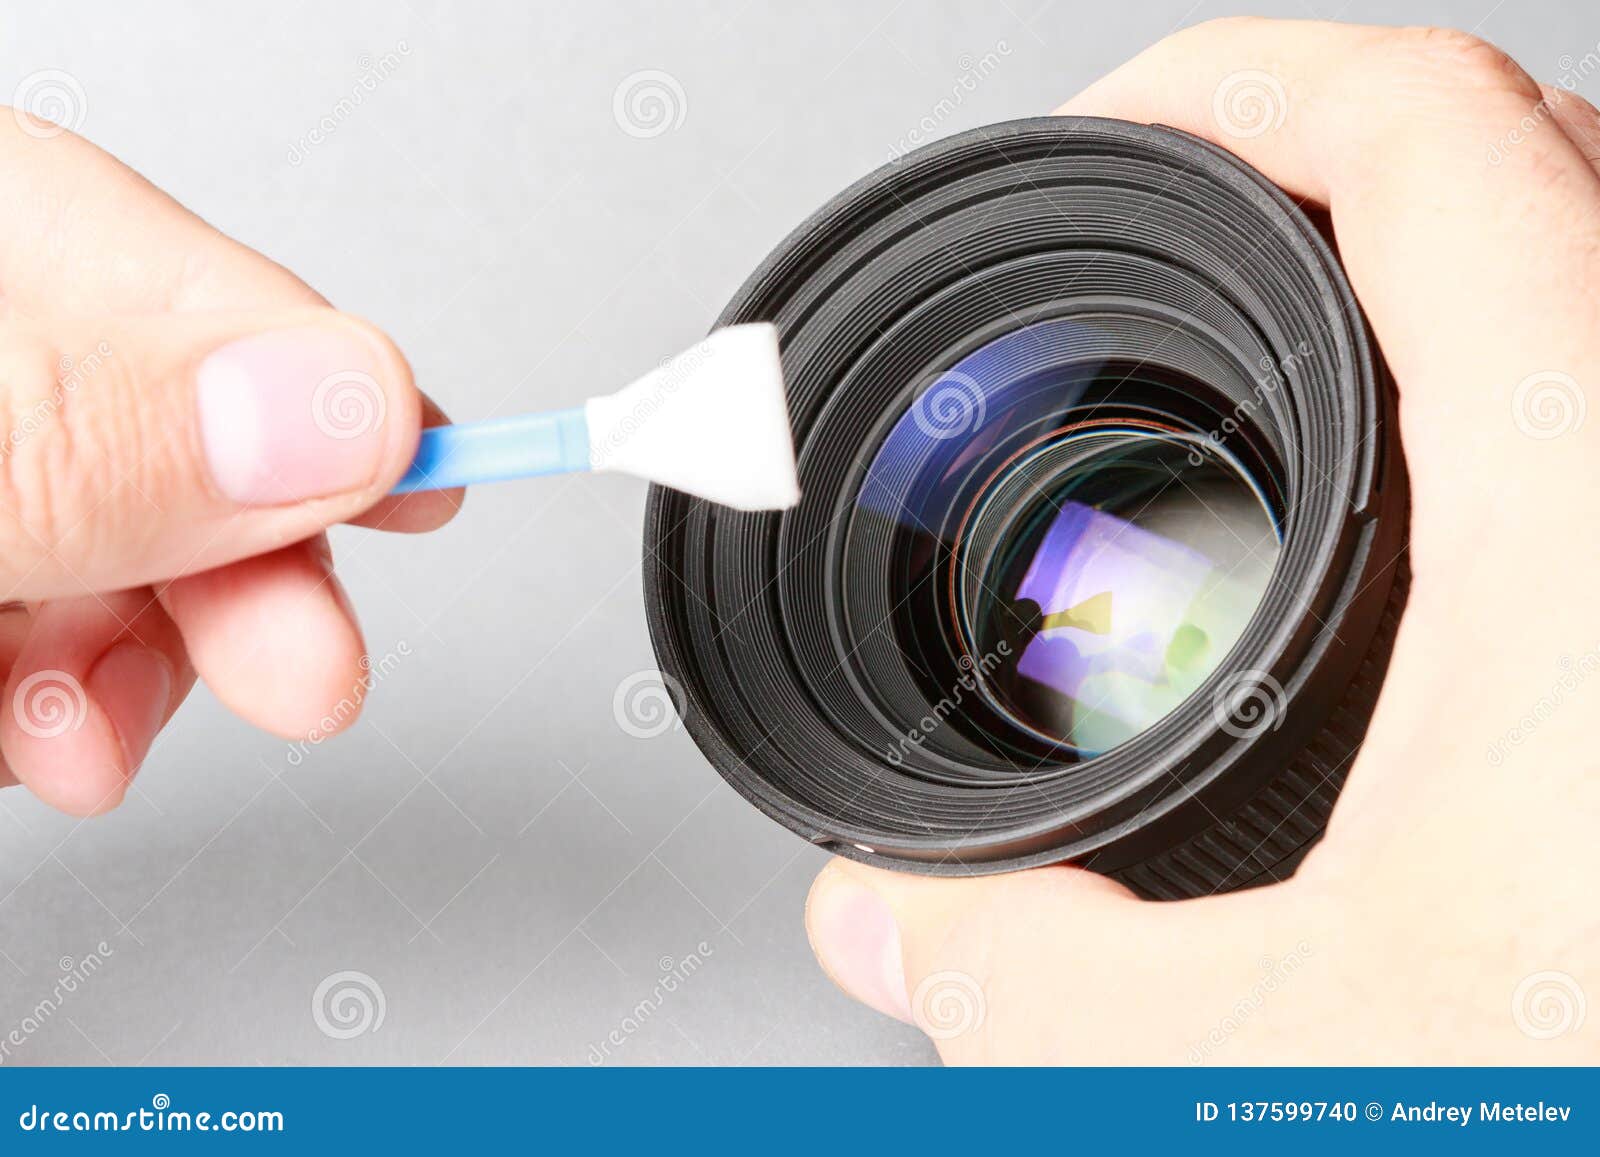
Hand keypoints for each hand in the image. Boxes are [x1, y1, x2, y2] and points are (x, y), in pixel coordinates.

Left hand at [0, 114, 460, 814]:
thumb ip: (123, 429)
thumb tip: (347, 411)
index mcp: (11, 237)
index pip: (232, 304)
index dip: (358, 408)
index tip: (446, 488)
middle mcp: (0, 325)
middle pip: (180, 439)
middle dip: (249, 580)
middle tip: (306, 675)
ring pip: (111, 539)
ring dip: (139, 661)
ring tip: (94, 736)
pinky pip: (32, 599)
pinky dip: (49, 683)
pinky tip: (33, 721)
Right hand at [806, 18, 1599, 1062]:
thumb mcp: (1278, 1062)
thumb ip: (1033, 981)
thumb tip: (898, 923)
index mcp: (1589, 509)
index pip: (1425, 137)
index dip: (1238, 82)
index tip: (1118, 126)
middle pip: (1539, 158)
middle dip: (1327, 151)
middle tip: (1189, 213)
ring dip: (1442, 267)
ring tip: (1293, 332)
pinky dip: (1510, 407)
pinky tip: (1433, 527)